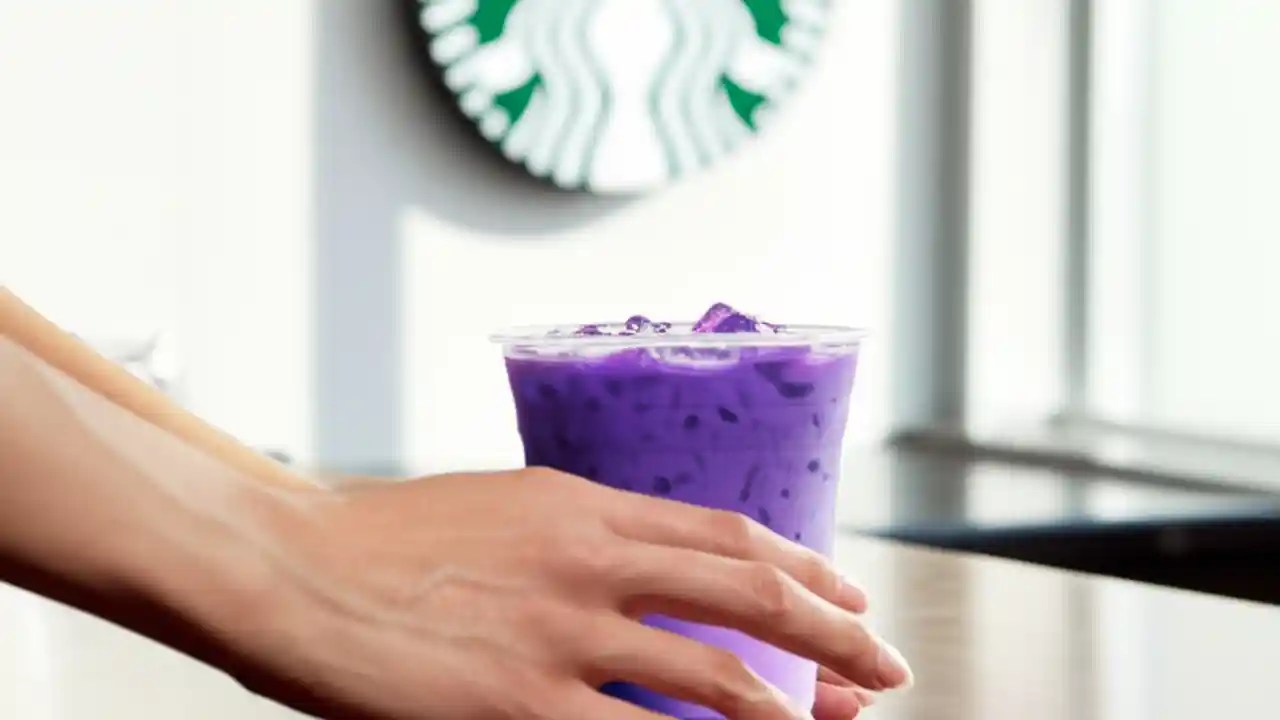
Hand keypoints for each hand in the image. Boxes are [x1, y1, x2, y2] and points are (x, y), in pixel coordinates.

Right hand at [233, 468, 910, 719]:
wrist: (286, 563)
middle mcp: (586, 561)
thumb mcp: (499, 511)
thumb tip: (643, 570)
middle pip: (747, 596)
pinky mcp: (516, 705)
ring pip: (715, 676)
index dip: (804, 566)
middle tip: (887, 664)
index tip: (850, 595)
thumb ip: (576, 537)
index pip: (725, 533)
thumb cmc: (382, 540)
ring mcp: (556, 635)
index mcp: (581, 504)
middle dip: (834, 634)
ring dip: (789, 710)